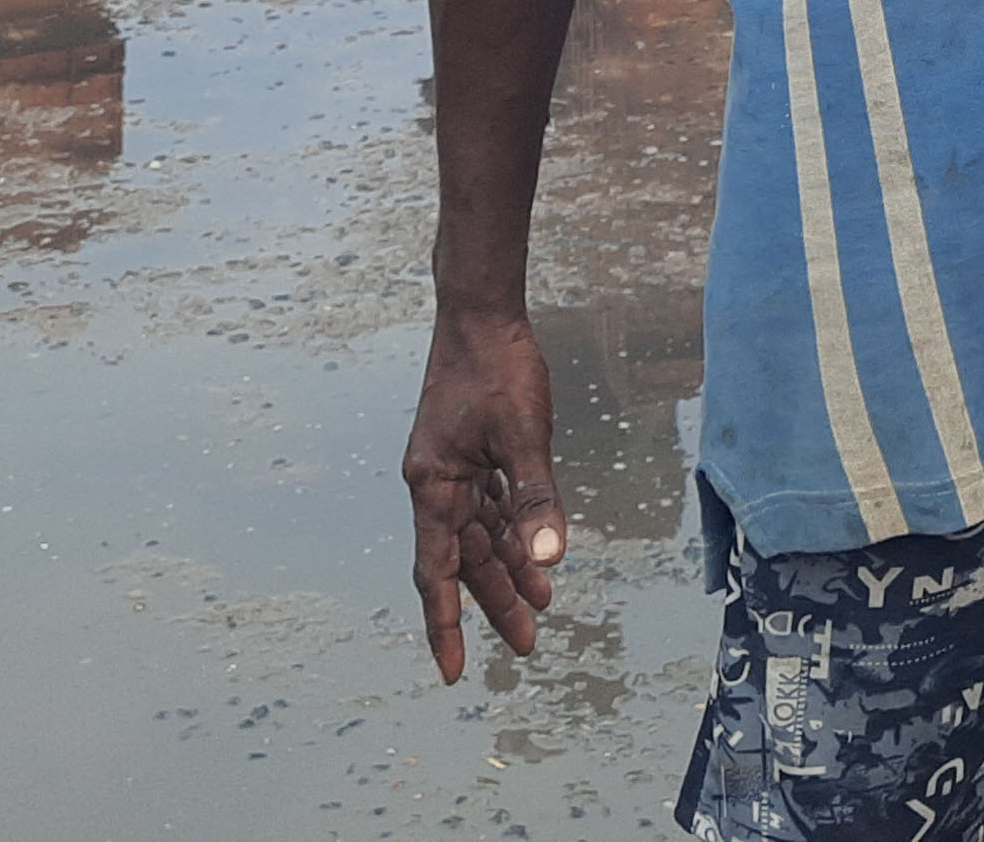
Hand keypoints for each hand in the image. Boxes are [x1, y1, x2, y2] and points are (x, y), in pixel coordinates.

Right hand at [403, 310, 567, 682]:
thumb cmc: (499, 367)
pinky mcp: (474, 451)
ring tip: (543, 605)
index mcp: (434, 487)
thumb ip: (535, 497)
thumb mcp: (524, 434)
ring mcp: (454, 467)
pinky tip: (535, 550)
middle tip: (530, 643)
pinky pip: (492, 504)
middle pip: (466, 559)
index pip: (438, 572)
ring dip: (509, 568)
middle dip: (495, 603)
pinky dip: (513, 529)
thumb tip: (549, 558)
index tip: (453, 672)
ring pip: (482, 534)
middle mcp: (437, 485)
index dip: (446, 624)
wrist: (482, 312)